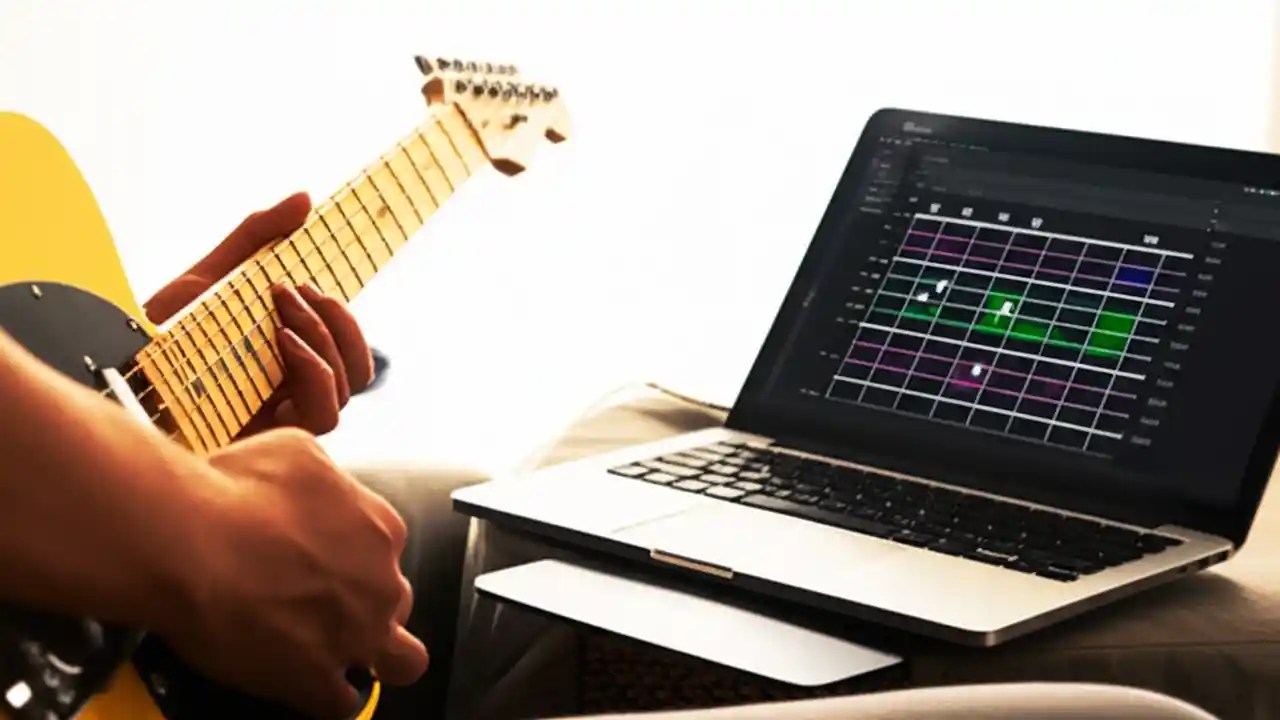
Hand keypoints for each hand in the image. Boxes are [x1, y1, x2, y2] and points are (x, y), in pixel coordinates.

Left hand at [143, 193, 373, 435]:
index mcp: (291, 358)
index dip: (345, 315)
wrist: (118, 371)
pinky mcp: (274, 439)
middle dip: (340, 321)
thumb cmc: (163, 333)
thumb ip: (258, 237)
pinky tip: (284, 345)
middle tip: (294, 290)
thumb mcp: (212, 275)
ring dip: (325, 338)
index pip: (349, 346)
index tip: (308, 278)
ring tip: (281, 313)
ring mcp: (287, 416)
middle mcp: (295, 391)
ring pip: (348, 387)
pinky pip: (326, 413)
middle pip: (360, 367)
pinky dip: (316, 372)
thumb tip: (306, 198)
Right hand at [159, 429, 428, 718]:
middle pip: (394, 601)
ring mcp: (355, 634)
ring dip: (379, 659)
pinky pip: (343, 704)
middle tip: (320, 600)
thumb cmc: (228, 492)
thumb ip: (325, 476)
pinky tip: (308, 685)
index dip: (354, 554)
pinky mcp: (317, 679)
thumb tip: (319, 483)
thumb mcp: (293, 451)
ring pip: (402, 661)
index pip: (386, 548)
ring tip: (342, 654)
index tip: (324, 557)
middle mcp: (380, 581)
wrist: (187, 541)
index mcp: (379, 527)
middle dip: (366, 603)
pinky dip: (330, 697)